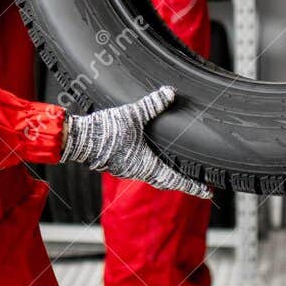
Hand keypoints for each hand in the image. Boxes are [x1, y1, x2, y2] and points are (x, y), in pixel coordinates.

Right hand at [59, 87, 210, 198]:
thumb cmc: (105, 132)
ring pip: (150, 174)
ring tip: (173, 166)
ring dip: (163, 172)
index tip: (206, 193)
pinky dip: (148, 165)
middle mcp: (137, 171)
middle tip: (193, 181)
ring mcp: (125, 168)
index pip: (176, 180)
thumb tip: (169, 93)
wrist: (78, 139)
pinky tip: (146, 154)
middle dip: (179, 181)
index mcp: (147, 165)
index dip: (193, 187)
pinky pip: (136, 167)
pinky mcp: (115, 163)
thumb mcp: (133, 115)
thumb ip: (152, 105)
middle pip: (164, 181)